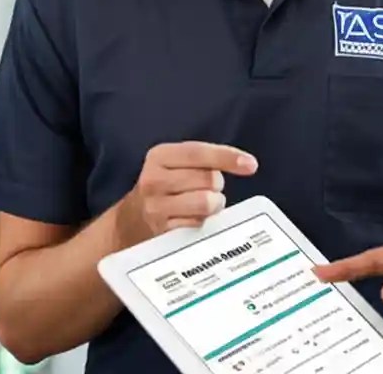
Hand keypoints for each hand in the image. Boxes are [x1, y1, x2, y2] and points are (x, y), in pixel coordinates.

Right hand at [116, 142, 257, 243]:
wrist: (131, 220)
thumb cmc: (166, 187)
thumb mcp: (175, 164)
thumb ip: (205, 159)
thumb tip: (247, 164)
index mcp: (159, 156)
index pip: (199, 153)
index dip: (227, 157)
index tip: (251, 165)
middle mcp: (154, 180)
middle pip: (207, 179)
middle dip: (216, 185)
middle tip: (205, 189)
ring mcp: (156, 207)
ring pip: (206, 202)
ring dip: (213, 204)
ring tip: (203, 204)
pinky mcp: (162, 231)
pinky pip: (198, 223)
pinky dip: (202, 221)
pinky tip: (191, 218)